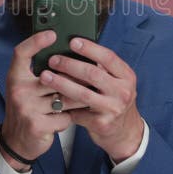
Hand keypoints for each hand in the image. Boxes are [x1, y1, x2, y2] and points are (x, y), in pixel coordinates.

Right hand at [0, 30, 87, 170]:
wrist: (16, 141)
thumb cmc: (27, 109)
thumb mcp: (27, 88)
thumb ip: (41, 74)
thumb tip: (70, 58)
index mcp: (15, 77)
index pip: (21, 52)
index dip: (36, 41)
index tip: (52, 34)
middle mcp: (18, 90)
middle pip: (54, 76)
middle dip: (75, 79)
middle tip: (89, 78)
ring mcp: (27, 108)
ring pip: (64, 97)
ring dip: (76, 100)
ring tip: (84, 99)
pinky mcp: (37, 125)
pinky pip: (64, 116)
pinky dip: (69, 118)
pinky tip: (65, 119)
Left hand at [38, 38, 142, 162]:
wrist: (124, 132)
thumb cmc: (115, 100)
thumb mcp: (116, 82)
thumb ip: (101, 68)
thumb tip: (74, 48)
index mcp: (126, 76)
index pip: (108, 57)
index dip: (89, 48)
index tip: (72, 41)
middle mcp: (122, 92)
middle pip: (92, 74)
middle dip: (69, 65)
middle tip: (53, 60)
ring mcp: (113, 109)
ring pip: (82, 94)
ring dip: (61, 84)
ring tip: (46, 77)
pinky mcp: (101, 124)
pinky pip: (78, 111)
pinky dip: (64, 104)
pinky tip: (51, 98)